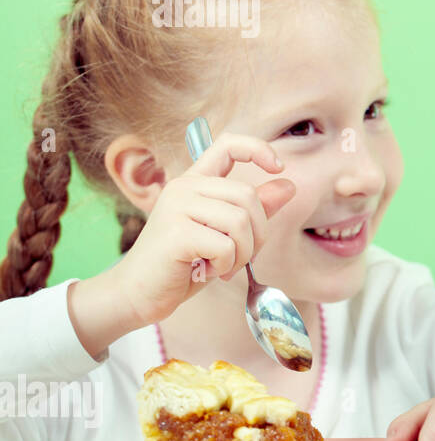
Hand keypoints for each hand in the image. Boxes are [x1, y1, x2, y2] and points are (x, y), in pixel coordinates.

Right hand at [112, 132, 296, 327]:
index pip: (228, 145)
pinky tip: (208, 272)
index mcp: (195, 182)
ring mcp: (177, 206)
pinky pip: (226, 245)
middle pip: (248, 196)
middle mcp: (184, 187)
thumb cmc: (184, 266)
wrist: (139, 295)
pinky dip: (226, 265)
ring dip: (243, 253)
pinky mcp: (177, 232)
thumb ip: (254, 210)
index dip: (258, 149)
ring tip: (224, 267)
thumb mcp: (226, 235)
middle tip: (241, 257)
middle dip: (258, 233)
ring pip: (241, 221)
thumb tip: (289, 185)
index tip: (279, 167)